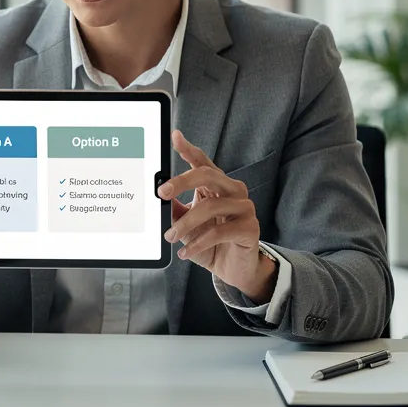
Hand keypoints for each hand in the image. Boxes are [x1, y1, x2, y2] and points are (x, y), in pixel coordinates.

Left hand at [157, 130, 275, 302]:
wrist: (232, 269)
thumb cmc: (208, 242)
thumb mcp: (186, 224)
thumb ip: (174, 207)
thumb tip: (158, 195)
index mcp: (216, 185)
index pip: (202, 162)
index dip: (189, 149)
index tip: (174, 137)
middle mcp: (233, 190)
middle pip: (208, 175)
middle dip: (182, 181)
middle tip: (161, 192)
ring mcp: (244, 208)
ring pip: (211, 206)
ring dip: (185, 224)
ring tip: (171, 237)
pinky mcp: (250, 227)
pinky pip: (220, 231)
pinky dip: (198, 243)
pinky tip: (185, 252)